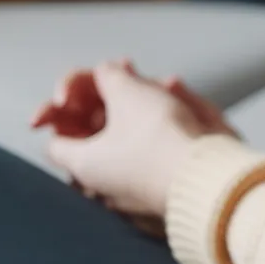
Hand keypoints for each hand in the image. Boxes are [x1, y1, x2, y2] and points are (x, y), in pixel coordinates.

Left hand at [30, 59, 237, 221]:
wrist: (206, 176)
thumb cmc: (159, 139)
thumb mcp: (126, 90)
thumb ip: (108, 75)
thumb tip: (107, 72)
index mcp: (83, 163)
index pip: (57, 140)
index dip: (65, 111)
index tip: (78, 96)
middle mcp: (104, 184)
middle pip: (97, 136)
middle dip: (113, 101)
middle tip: (127, 79)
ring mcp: (135, 191)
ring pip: (131, 141)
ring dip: (145, 108)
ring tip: (166, 85)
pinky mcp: (165, 189)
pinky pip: (158, 152)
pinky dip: (167, 125)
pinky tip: (183, 104)